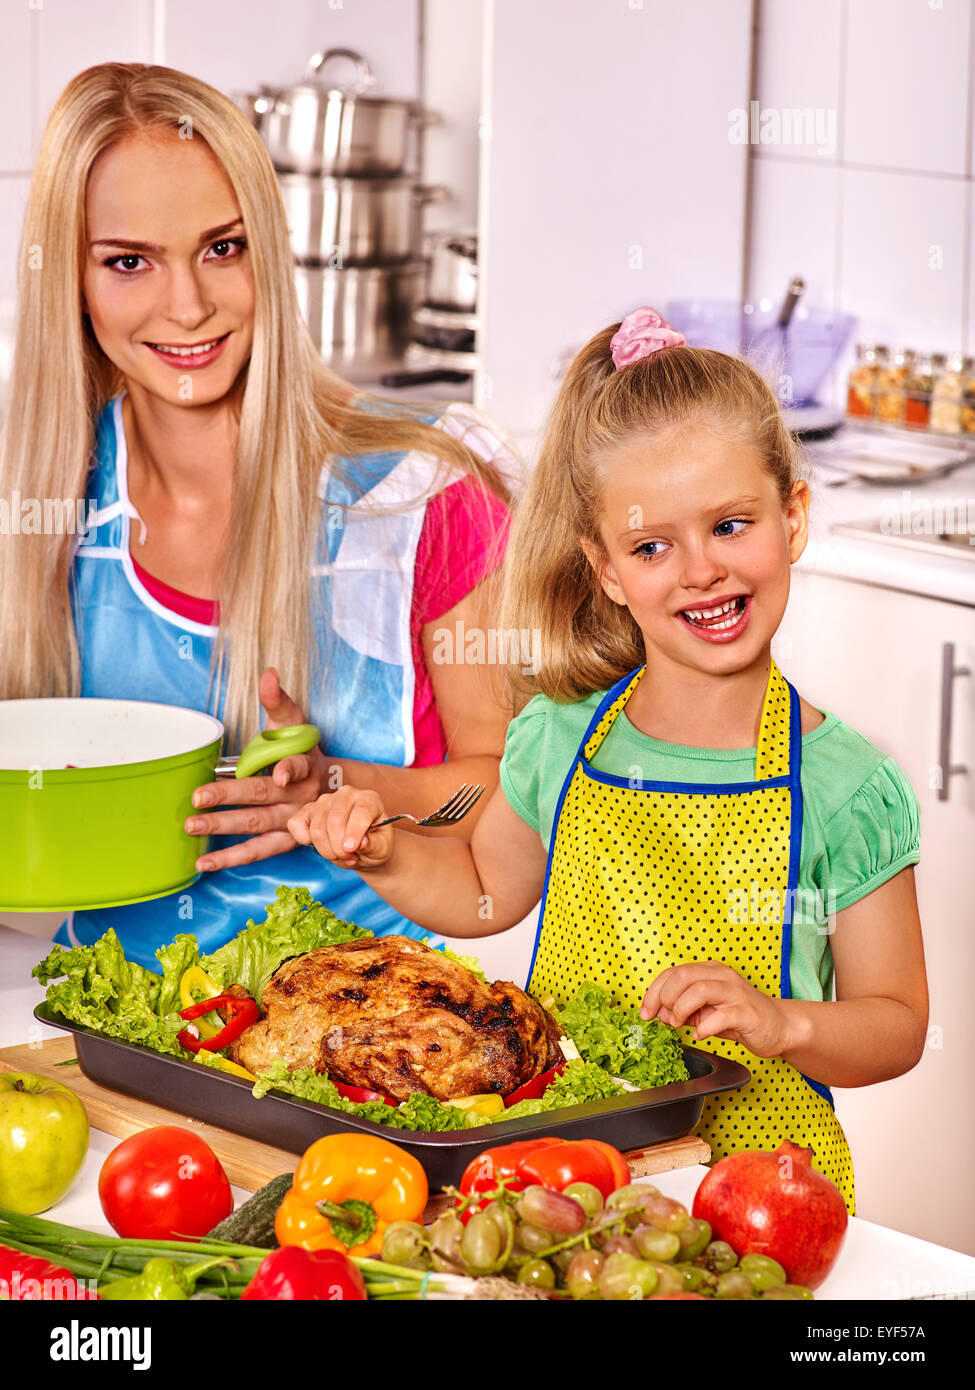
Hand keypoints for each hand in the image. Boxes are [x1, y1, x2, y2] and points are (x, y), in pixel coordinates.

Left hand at [185, 667, 329, 870]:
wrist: (333, 790)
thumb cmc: (304, 752)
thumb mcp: (296, 724)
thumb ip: (279, 701)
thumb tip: (268, 673)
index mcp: (305, 765)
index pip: (298, 766)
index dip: (288, 770)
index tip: (278, 774)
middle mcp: (299, 796)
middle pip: (264, 796)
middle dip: (231, 796)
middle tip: (199, 797)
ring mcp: (292, 821)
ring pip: (256, 825)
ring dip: (223, 827)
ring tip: (192, 825)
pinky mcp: (285, 841)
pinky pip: (257, 852)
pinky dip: (230, 859)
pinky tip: (203, 863)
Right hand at [288, 787, 394, 871]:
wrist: (364, 848)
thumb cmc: (375, 845)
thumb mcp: (382, 848)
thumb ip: (373, 845)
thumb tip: (360, 843)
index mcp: (369, 800)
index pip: (360, 813)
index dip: (354, 833)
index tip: (351, 850)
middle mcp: (346, 794)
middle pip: (335, 822)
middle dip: (339, 849)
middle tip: (349, 858)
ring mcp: (325, 801)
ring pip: (317, 829)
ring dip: (326, 850)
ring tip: (340, 855)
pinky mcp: (308, 810)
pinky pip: (296, 824)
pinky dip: (303, 839)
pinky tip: (319, 844)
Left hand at [640, 960, 789, 1058]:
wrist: (779, 1026)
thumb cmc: (740, 1017)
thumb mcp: (705, 1012)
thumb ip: (683, 1010)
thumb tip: (660, 1014)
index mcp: (709, 971)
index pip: (673, 972)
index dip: (653, 992)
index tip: (645, 1012)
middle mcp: (722, 976)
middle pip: (683, 975)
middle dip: (665, 997)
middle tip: (664, 1018)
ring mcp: (736, 993)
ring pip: (699, 988)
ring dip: (682, 1009)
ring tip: (681, 1024)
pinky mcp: (747, 1012)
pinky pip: (721, 1016)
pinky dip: (704, 1027)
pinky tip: (700, 1034)